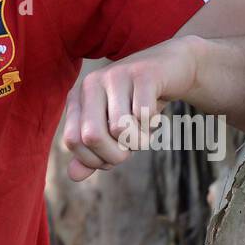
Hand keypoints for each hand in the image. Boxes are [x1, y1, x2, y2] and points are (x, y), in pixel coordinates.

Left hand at [60, 36, 199, 180]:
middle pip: (92, 136)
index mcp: (78, 98)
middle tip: (130, 150)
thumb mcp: (112, 130)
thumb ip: (92, 153)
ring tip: (145, 132)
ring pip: (120, 129)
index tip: (112, 156)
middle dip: (115, 155)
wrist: (171, 68)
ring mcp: (116, 76)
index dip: (94, 159)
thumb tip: (73, 176)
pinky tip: (155, 118)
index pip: (72, 141)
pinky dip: (153, 127)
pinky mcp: (143, 74)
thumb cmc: (136, 104)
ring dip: (139, 141)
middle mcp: (91, 84)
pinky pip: (144, 116)